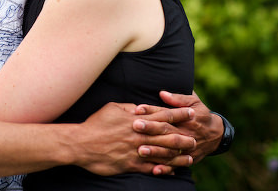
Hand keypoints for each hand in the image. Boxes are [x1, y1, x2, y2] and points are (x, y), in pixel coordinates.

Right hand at [76, 102, 195, 175]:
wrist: (81, 143)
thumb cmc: (95, 124)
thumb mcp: (112, 108)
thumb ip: (128, 107)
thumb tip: (140, 108)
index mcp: (137, 120)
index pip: (163, 115)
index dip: (178, 113)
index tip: (190, 112)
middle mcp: (140, 135)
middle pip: (168, 136)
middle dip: (183, 137)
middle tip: (195, 138)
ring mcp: (136, 151)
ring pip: (163, 154)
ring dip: (178, 156)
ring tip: (190, 157)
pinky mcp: (131, 164)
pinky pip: (152, 168)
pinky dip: (163, 169)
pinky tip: (171, 171)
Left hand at [136, 91, 222, 163]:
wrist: (217, 134)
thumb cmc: (200, 114)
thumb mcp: (194, 102)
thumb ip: (178, 98)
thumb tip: (162, 93)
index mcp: (187, 118)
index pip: (167, 113)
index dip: (152, 110)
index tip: (138, 109)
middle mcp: (186, 133)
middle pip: (167, 131)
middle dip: (151, 129)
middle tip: (135, 126)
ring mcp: (187, 147)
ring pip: (170, 150)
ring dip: (155, 151)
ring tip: (140, 150)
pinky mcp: (188, 159)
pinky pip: (176, 164)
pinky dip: (166, 168)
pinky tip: (154, 170)